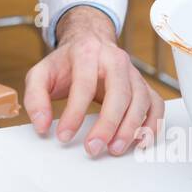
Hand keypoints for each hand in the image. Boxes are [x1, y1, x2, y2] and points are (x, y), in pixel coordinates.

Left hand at [23, 5, 163, 156]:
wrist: (89, 42)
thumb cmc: (65, 62)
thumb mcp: (40, 74)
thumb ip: (35, 98)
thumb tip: (42, 125)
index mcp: (87, 53)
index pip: (84, 85)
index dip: (74, 113)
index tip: (63, 136)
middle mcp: (115, 60)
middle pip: (119, 93)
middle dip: (107, 125)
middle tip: (94, 148)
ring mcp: (133, 72)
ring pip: (141, 100)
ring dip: (131, 128)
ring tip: (115, 149)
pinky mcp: (143, 84)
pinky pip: (156, 104)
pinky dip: (152, 124)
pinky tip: (140, 141)